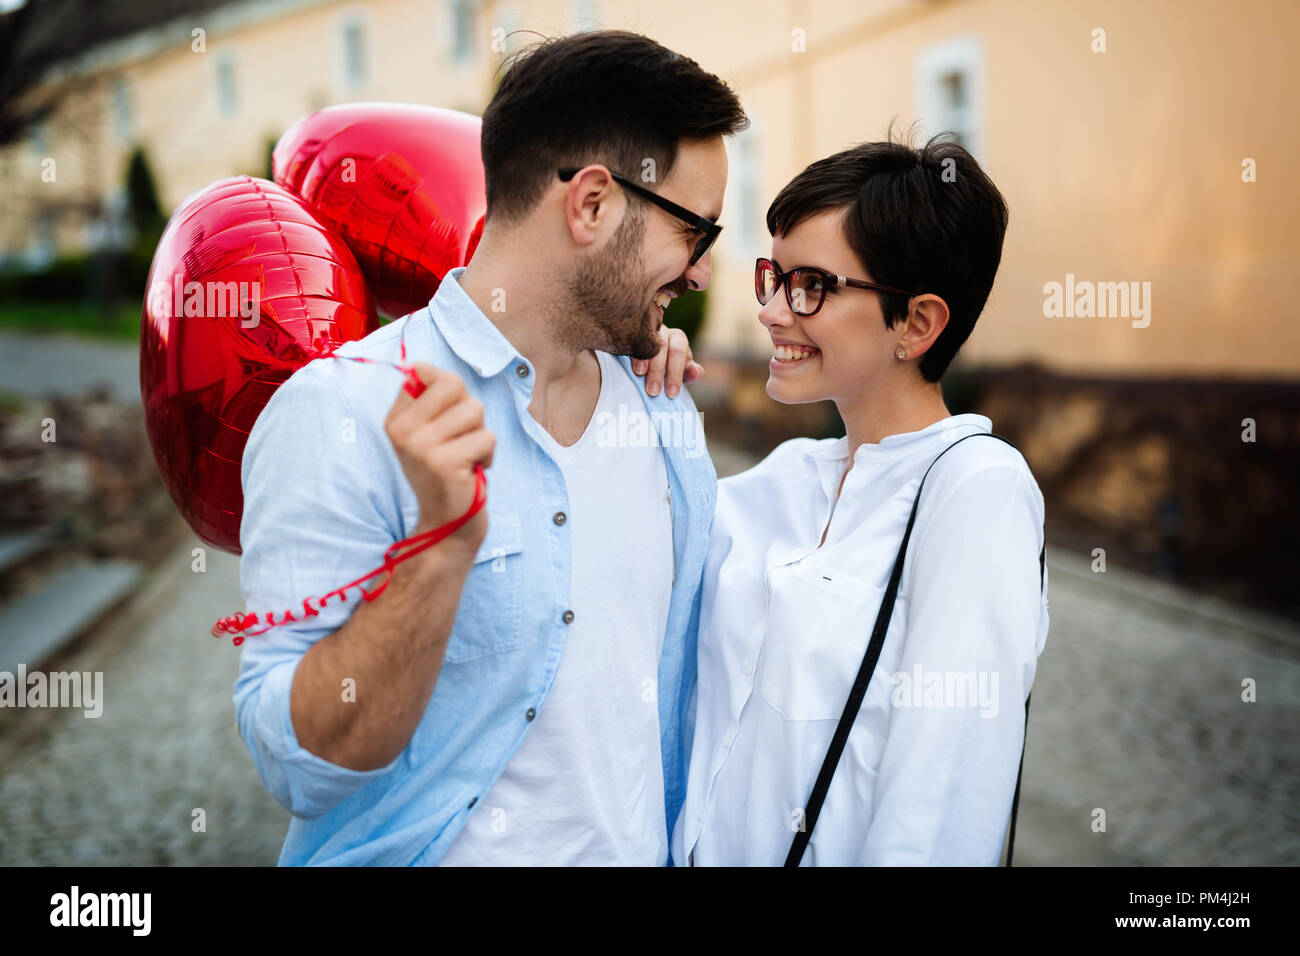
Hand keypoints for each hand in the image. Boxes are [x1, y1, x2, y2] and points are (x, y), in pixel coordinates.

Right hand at [383, 362, 492, 550]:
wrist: (447, 523)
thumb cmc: (447, 472)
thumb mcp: (430, 433)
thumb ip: (431, 399)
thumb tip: (421, 367)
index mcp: (396, 418)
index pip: (424, 371)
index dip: (449, 392)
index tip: (446, 422)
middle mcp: (402, 430)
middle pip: (453, 384)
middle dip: (469, 410)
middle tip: (462, 438)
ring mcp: (420, 446)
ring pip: (474, 410)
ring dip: (480, 434)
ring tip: (467, 456)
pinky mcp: (444, 462)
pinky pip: (486, 437)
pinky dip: (488, 454)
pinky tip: (472, 471)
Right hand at [631, 324, 702, 396]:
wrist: (650, 362)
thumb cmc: (669, 367)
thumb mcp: (682, 371)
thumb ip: (691, 373)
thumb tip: (696, 372)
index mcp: (677, 338)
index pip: (678, 352)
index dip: (675, 372)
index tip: (672, 393)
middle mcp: (661, 331)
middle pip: (661, 346)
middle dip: (658, 370)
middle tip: (653, 391)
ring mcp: (643, 331)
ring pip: (644, 342)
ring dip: (642, 359)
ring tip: (640, 375)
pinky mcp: (629, 336)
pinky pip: (629, 340)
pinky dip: (630, 352)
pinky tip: (628, 364)